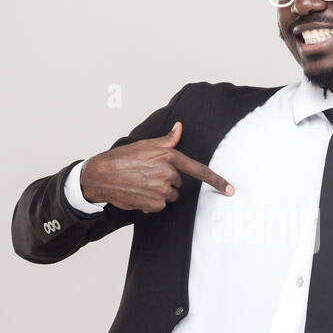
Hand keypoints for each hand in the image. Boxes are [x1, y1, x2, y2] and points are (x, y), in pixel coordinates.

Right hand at [80, 121, 233, 212]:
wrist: (102, 175)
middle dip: (167, 180)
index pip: (199, 170)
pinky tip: (138, 193)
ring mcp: (161, 190)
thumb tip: (179, 127)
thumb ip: (168, 140)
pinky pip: (159, 205)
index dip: (217, 181)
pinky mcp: (154, 203)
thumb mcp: (147, 144)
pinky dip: (151, 202)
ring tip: (141, 183)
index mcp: (169, 157)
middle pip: (179, 183)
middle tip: (148, 175)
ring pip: (170, 196)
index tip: (230, 189)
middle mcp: (168, 173)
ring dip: (159, 192)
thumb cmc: (124, 158)